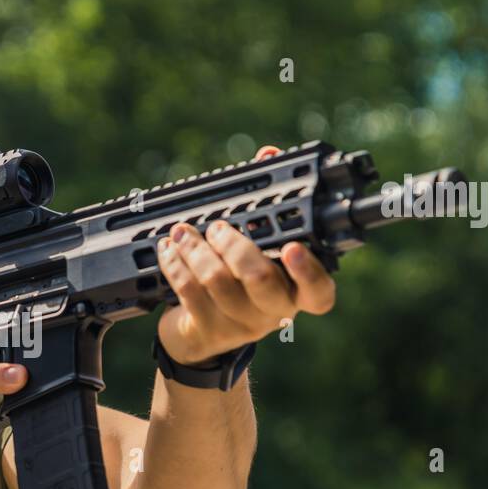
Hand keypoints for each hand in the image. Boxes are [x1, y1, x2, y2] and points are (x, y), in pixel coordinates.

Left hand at [155, 144, 336, 366]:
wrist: (202, 333)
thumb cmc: (238, 278)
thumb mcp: (258, 245)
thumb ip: (266, 201)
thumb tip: (268, 154)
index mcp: (296, 292)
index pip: (319, 292)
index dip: (309, 271)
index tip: (292, 247)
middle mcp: (274, 311)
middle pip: (261, 280)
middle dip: (234, 245)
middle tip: (217, 228)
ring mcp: (241, 324)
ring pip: (218, 283)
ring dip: (196, 251)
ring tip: (182, 232)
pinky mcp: (208, 331)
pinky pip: (188, 292)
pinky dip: (175, 265)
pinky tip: (168, 250)